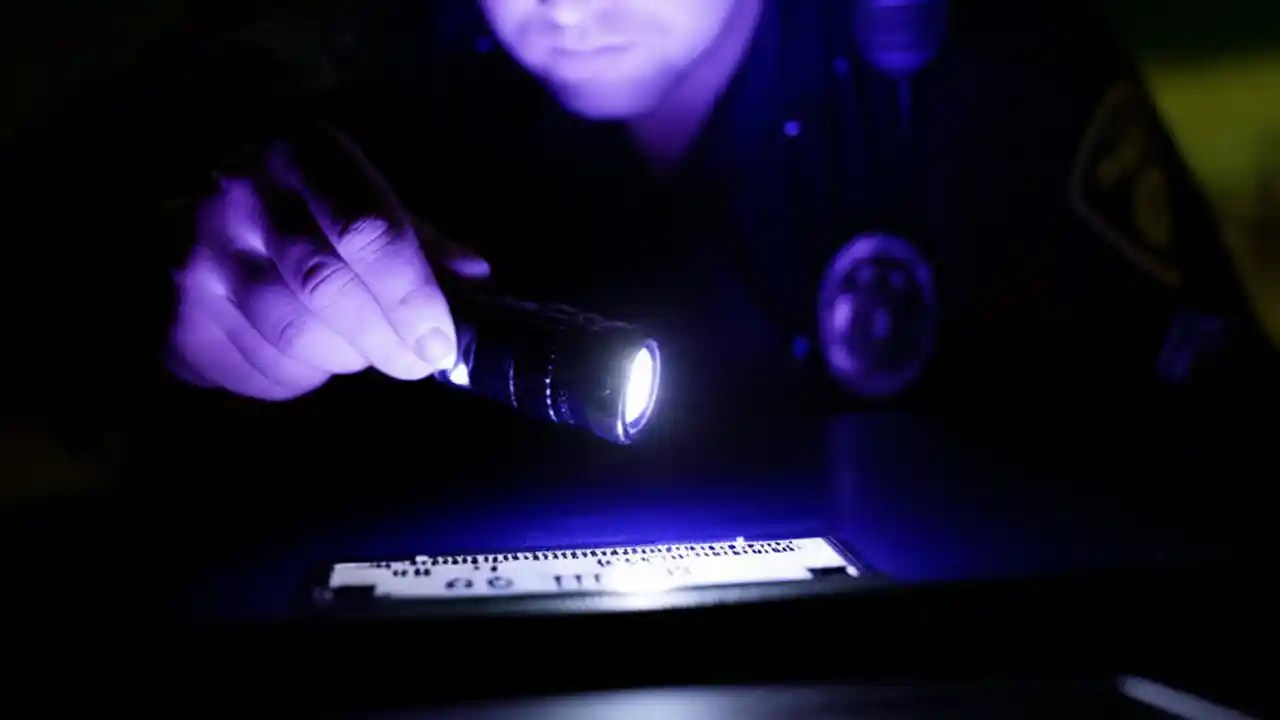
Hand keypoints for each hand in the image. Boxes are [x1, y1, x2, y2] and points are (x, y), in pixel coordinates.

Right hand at [167, 126, 487, 399]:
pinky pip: (259, 374)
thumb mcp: (361, 198)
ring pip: (294, 338)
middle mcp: (237, 196)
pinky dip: (298, 378)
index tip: (442, 343)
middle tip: (417, 362)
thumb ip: (419, 241)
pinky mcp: (176, 321)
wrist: (185, 218)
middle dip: (386, 339)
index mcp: (301, 153)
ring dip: (343, 358)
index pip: (366, 229)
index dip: (412, 295)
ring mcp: (195, 258)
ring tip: (355, 346)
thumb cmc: (301, 209)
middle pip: (327, 288)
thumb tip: (474, 283)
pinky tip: (303, 354)